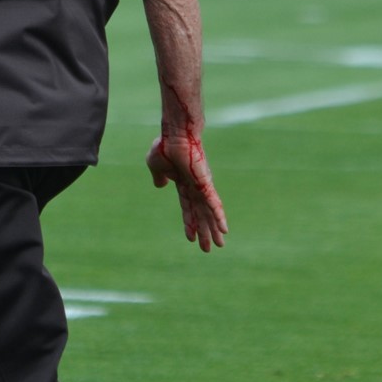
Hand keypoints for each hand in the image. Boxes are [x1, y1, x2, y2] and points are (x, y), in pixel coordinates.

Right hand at [147, 133, 227, 251]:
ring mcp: (201, 186)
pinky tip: (225, 228)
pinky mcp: (205, 183)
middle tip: (210, 248)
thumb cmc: (165, 146)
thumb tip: (160, 186)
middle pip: (201, 215)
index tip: (192, 239)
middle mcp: (195, 188)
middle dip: (205, 231)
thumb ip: (159, 177)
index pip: (188, 209)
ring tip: (220, 244)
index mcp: (183, 184)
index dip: (190, 224)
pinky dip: (218, 216)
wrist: (175, 134)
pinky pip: (213, 203)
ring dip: (214, 229)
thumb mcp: (156, 166)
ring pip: (209, 213)